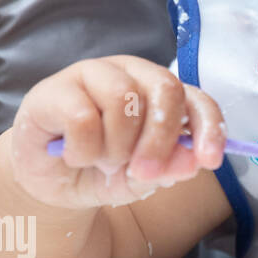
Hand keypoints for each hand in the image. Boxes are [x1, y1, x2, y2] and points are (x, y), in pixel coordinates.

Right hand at [9, 55, 226, 208]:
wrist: (47, 183)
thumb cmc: (100, 172)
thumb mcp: (140, 180)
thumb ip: (168, 169)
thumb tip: (192, 161)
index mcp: (161, 92)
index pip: (198, 100)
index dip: (209, 128)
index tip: (210, 160)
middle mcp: (132, 74)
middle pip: (165, 89)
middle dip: (160, 139)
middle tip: (145, 173)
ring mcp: (94, 74)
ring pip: (124, 99)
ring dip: (117, 146)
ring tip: (102, 162)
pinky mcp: (55, 89)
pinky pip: (82, 116)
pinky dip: (84, 149)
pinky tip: (74, 156)